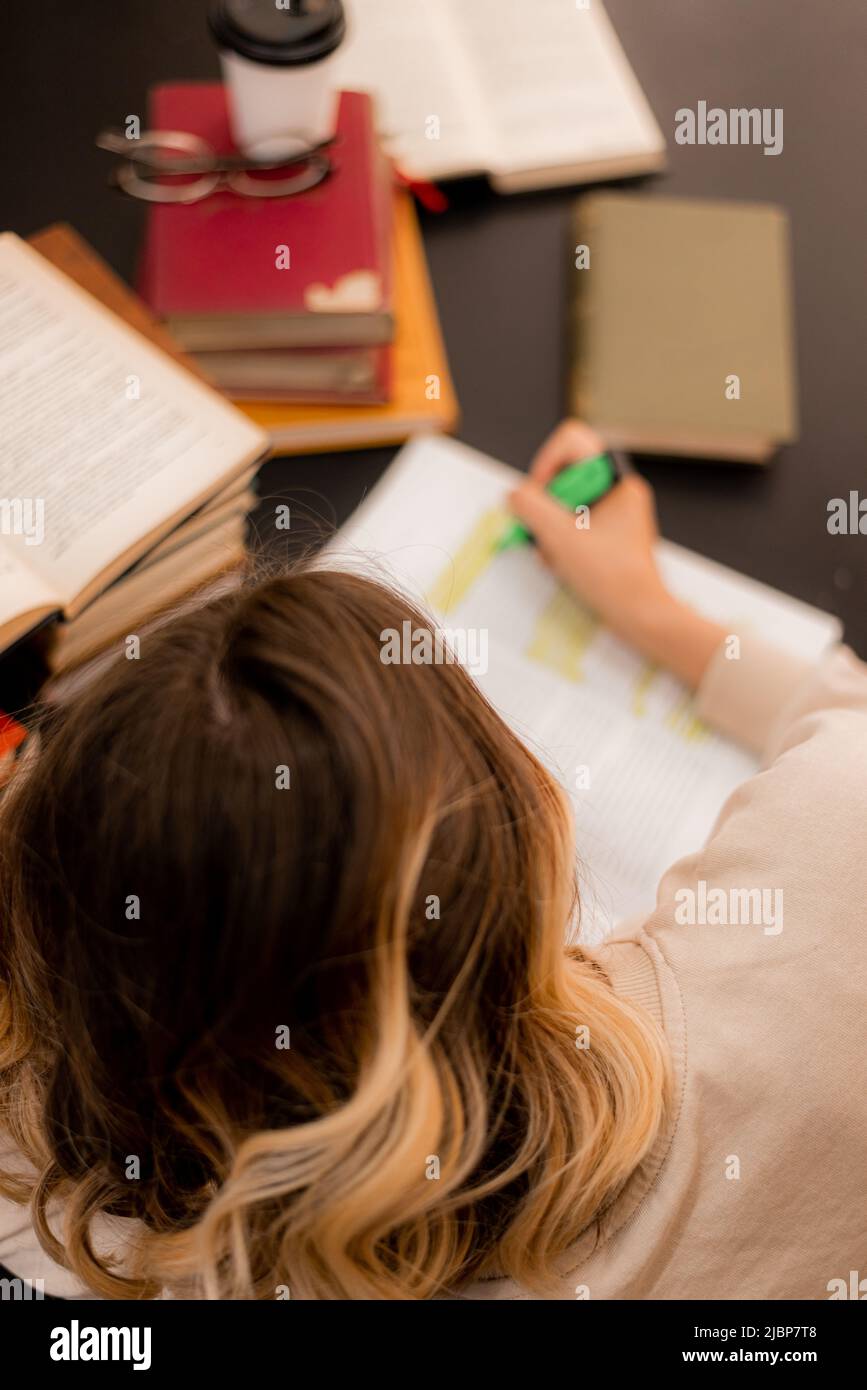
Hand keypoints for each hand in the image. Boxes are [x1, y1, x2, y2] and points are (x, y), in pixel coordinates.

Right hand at [507, 420, 726, 687]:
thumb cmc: (611, 576)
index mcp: (618, 480)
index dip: (546, 462)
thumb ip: (531, 507)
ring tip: (554, 556)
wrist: (642, 617)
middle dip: (546, 506)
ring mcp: (614, 514)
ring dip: (550, 529)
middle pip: (564, 475)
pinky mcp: (608, 536)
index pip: (572, 440)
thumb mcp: (561, 537)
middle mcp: (618, 491)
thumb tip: (514, 494)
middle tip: (543, 533)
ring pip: (564, 504)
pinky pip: (572, 525)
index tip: (539, 494)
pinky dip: (560, 543)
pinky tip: (561, 564)